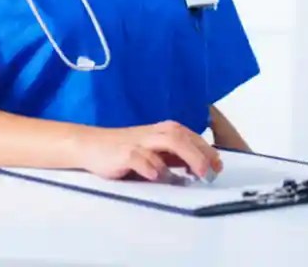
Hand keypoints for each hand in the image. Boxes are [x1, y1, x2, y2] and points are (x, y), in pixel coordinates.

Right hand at [79, 120, 222, 181]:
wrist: (89, 145)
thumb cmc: (122, 150)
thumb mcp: (153, 151)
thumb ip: (174, 156)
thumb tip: (201, 166)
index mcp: (162, 131)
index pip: (191, 136)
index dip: (207, 151)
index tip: (217, 167)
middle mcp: (153, 133)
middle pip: (183, 136)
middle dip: (201, 153)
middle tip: (212, 173)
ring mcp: (138, 142)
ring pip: (168, 141)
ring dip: (187, 157)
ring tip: (197, 173)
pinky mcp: (123, 153)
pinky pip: (140, 157)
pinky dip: (150, 166)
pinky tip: (157, 176)